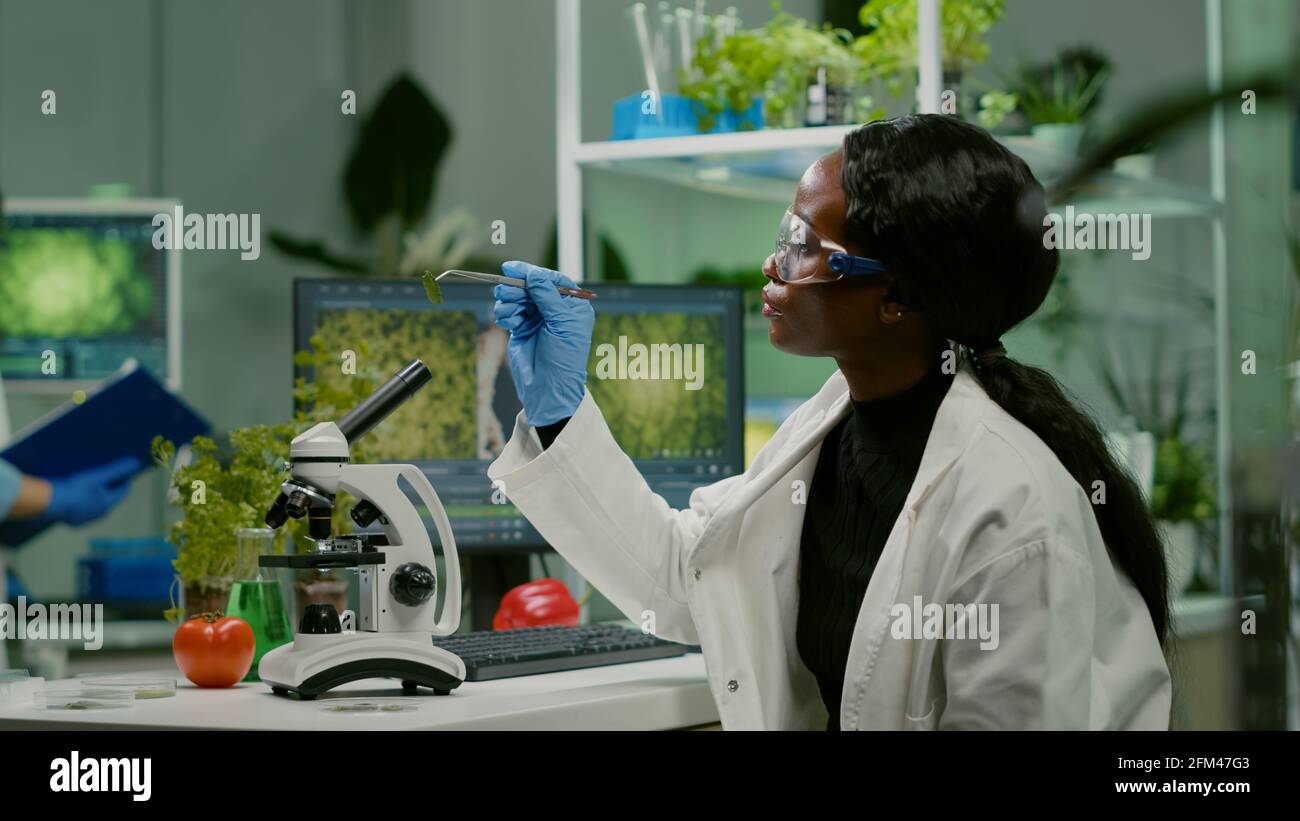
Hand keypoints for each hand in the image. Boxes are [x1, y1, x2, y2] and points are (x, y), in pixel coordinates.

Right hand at [46, 456, 141, 525]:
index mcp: (107, 505)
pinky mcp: (70, 521)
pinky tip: (76, 492)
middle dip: (109, 486)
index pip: (122, 491)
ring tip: (91, 482)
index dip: (125, 479)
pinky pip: (80, 508)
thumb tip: (137, 463)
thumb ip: (117, 470)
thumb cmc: (74, 488)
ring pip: (94, 504)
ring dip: (94, 494)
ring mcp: (84, 519)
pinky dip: (81, 500)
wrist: (47, 502)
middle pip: (108, 498)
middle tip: (107, 474)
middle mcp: (98, 515)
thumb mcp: (97, 476)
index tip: (125, 470)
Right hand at [492, 260, 594, 426]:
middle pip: (531, 286)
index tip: (512, 268)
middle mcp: (554, 309)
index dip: (531, 272)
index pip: (551, 280)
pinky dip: (505, 314)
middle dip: (517, 288)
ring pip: (517, 297)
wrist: (548, 390)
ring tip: (510, 314)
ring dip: (509, 301)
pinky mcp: (521, 328)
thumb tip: (535, 274)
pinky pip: (509, 311)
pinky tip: (509, 323)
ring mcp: (537, 318)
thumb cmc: (564, 359)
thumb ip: (548, 297)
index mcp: (572, 306)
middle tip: (506, 293)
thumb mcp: (561, 325)